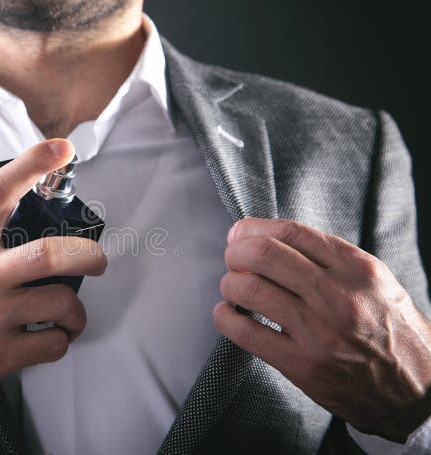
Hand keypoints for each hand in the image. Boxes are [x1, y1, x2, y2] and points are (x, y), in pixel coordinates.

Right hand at [0, 139, 106, 405]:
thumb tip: (7, 193)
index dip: (33, 164)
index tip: (61, 150)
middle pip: (48, 254)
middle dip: (87, 254)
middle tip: (96, 259)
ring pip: (60, 303)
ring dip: (75, 310)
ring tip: (68, 312)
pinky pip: (52, 344)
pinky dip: (61, 340)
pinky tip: (49, 336)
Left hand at [215, 218, 430, 441]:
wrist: (416, 390)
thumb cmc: (389, 330)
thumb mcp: (375, 282)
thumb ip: (330, 258)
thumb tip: (270, 238)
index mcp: (357, 269)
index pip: (291, 232)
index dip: (254, 228)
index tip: (240, 234)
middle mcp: (338, 296)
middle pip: (263, 254)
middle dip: (235, 252)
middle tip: (232, 260)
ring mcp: (319, 331)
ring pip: (249, 289)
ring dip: (229, 284)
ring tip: (233, 289)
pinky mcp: (302, 364)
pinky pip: (244, 332)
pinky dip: (225, 318)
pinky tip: (228, 315)